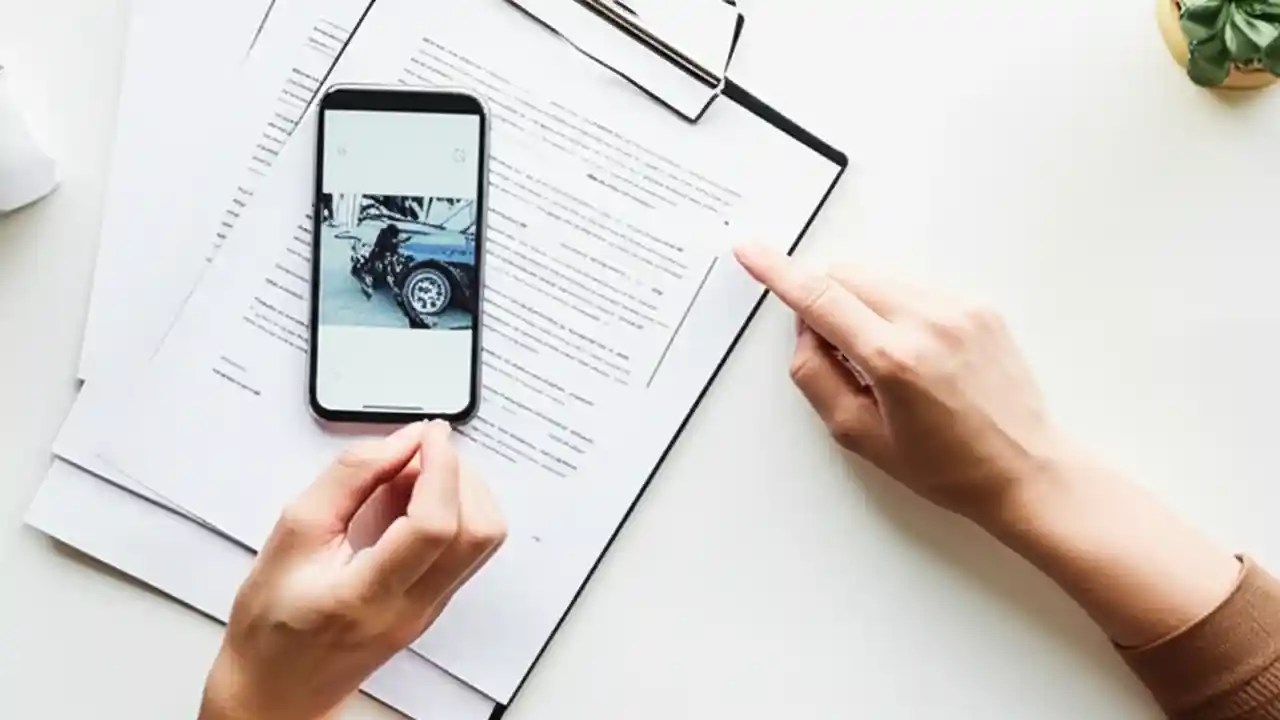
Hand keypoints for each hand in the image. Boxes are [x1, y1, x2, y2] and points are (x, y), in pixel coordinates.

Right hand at [200, 421, 506, 719]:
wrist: (278, 687)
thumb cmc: (272, 622)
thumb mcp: (292, 534)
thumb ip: (349, 479)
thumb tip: (401, 442)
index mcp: (367, 596)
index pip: (435, 526)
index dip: (441, 468)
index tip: (428, 434)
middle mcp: (412, 608)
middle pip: (479, 531)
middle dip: (459, 475)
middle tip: (420, 452)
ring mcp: (431, 610)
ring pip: (484, 540)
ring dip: (461, 492)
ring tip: (411, 478)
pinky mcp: (436, 604)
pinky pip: (466, 549)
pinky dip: (453, 511)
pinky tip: (409, 503)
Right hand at [734, 244, 1059, 522]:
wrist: (1025, 468)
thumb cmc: (946, 466)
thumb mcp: (859, 436)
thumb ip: (815, 377)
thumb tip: (806, 334)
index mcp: (895, 359)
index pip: (820, 298)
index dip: (778, 272)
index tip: (752, 252)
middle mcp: (930, 322)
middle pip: (848, 276)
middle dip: (823, 300)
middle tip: (835, 353)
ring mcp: (960, 308)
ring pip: (881, 279)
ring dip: (862, 306)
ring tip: (885, 363)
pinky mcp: (980, 306)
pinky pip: (915, 289)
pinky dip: (898, 311)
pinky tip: (917, 356)